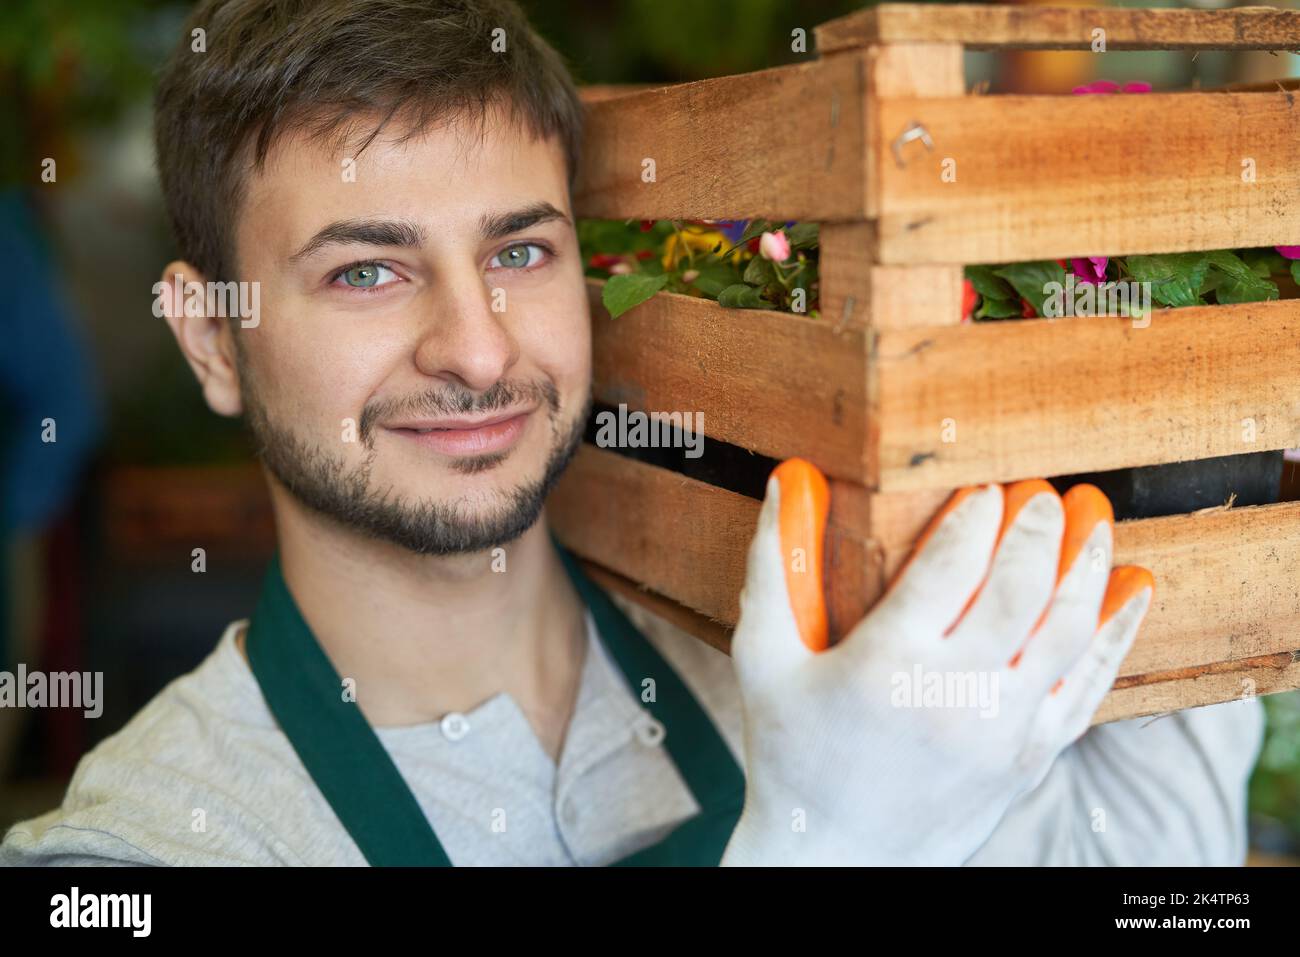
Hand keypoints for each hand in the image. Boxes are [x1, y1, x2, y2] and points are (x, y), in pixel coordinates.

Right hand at [720, 459, 1153, 865]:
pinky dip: (1115, 634)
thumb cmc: (790, 752)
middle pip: (1019, 587)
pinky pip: (1087, 686)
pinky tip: (1131, 592)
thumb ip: (775, 565)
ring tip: (1095, 518)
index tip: (986, 485)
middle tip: (1044, 491)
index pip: (950, 563)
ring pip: (1066, 630)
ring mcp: (1001, 728)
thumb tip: (786, 479)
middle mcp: (953, 692)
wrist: (835, 859)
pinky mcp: (1030, 757)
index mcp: (887, 661)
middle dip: (1038, 528)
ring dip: (1087, 566)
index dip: (976, 514)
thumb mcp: (763, 656)